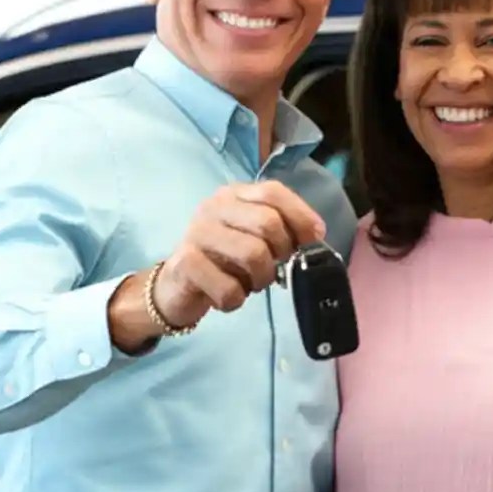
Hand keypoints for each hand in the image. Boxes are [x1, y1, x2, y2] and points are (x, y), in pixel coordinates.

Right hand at [155, 180, 326, 323]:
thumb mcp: (253, 237)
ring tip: (251, 284)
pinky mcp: (185, 264)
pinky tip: (228, 296)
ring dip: (260, 279)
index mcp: (234, 195)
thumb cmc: (223, 261)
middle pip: (268, 222)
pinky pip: (230, 288)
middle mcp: (213, 207)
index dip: (300, 216)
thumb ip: (282, 229)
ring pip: (253, 254)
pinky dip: (236, 299)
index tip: (313, 240)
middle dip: (281, 252)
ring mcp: (197, 233)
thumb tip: (316, 234)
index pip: (274, 191)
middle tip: (274, 268)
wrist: (176, 287)